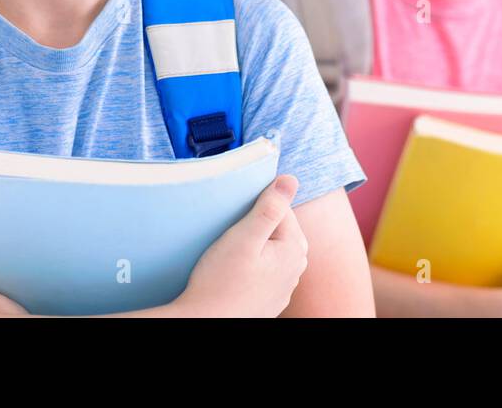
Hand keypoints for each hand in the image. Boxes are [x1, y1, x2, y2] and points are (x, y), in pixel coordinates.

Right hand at [175, 174, 308, 316]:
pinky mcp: (269, 299)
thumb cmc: (221, 281)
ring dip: (253, 247)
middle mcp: (296, 270)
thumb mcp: (244, 237)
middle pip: (276, 229)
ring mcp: (284, 287)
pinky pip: (263, 270)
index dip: (255, 208)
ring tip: (230, 256)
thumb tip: (291, 179)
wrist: (204, 322)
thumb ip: (270, 207)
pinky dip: (250, 266)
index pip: (281, 208)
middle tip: (230, 239)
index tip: (235, 221)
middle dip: (255, 227)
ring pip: (269, 250)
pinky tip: (233, 273)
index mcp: (295, 250)